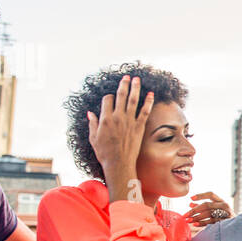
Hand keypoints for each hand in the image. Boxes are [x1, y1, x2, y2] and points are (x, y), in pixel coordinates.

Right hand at [87, 75, 152, 199]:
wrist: (119, 163)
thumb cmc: (104, 153)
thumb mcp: (94, 138)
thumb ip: (93, 124)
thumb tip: (90, 113)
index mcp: (105, 119)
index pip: (107, 100)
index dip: (108, 97)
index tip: (110, 98)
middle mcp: (117, 117)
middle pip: (121, 95)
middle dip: (123, 84)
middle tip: (126, 76)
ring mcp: (129, 121)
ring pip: (133, 100)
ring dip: (135, 88)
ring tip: (137, 79)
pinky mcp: (139, 126)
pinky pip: (144, 111)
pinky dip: (148, 102)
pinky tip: (151, 94)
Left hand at [185, 191, 232, 229]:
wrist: (237, 227)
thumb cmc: (223, 217)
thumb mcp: (215, 209)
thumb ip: (203, 206)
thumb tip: (190, 203)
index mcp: (221, 201)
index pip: (210, 194)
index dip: (200, 195)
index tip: (190, 198)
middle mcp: (224, 206)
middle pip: (207, 205)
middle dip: (194, 210)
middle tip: (185, 214)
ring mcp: (225, 214)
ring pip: (208, 213)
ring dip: (197, 217)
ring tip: (188, 220)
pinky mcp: (224, 222)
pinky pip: (211, 222)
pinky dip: (202, 223)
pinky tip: (195, 224)